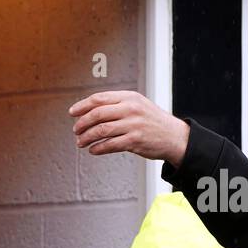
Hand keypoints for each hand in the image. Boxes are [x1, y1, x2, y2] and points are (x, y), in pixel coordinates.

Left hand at [69, 90, 189, 165]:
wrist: (174, 136)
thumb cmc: (153, 121)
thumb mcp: (138, 105)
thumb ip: (117, 104)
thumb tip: (90, 110)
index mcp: (129, 97)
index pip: (99, 99)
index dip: (82, 106)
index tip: (72, 113)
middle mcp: (130, 109)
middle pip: (97, 114)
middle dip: (82, 123)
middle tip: (76, 130)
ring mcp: (133, 125)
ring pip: (101, 130)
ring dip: (87, 137)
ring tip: (81, 142)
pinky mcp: (135, 141)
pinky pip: (110, 145)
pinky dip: (98, 148)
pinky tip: (93, 150)